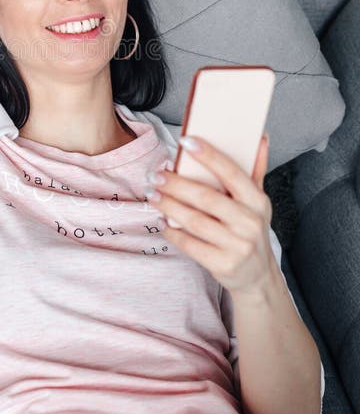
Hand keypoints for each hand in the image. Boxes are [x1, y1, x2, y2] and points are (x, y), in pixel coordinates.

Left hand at [146, 134, 275, 294]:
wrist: (258, 276)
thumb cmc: (250, 230)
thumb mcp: (258, 202)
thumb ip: (256, 169)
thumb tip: (261, 137)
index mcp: (257, 201)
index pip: (232, 172)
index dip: (208, 155)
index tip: (185, 140)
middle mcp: (250, 223)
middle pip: (206, 198)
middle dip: (176, 184)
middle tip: (156, 174)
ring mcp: (237, 246)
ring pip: (194, 221)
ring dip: (168, 206)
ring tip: (152, 194)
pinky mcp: (223, 264)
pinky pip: (190, 244)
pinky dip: (172, 232)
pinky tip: (162, 222)